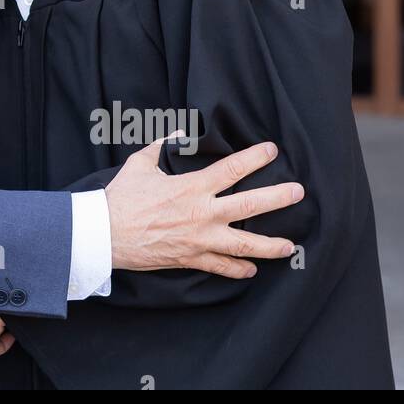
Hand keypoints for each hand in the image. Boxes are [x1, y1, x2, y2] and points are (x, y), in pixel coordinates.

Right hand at [106, 135, 301, 277]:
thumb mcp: (139, 164)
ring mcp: (199, 239)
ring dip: (271, 246)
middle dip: (278, 198)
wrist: (105, 233)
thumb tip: (177, 133)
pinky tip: (252, 270)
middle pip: (250, 206)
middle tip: (298, 193)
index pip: (231, 169)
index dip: (255, 158)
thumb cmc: (121, 197)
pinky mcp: (191, 258)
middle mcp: (202, 214)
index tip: (272, 150)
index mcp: (191, 187)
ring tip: (290, 246)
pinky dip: (239, 270)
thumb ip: (161, 147)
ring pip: (244, 245)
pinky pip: (221, 267)